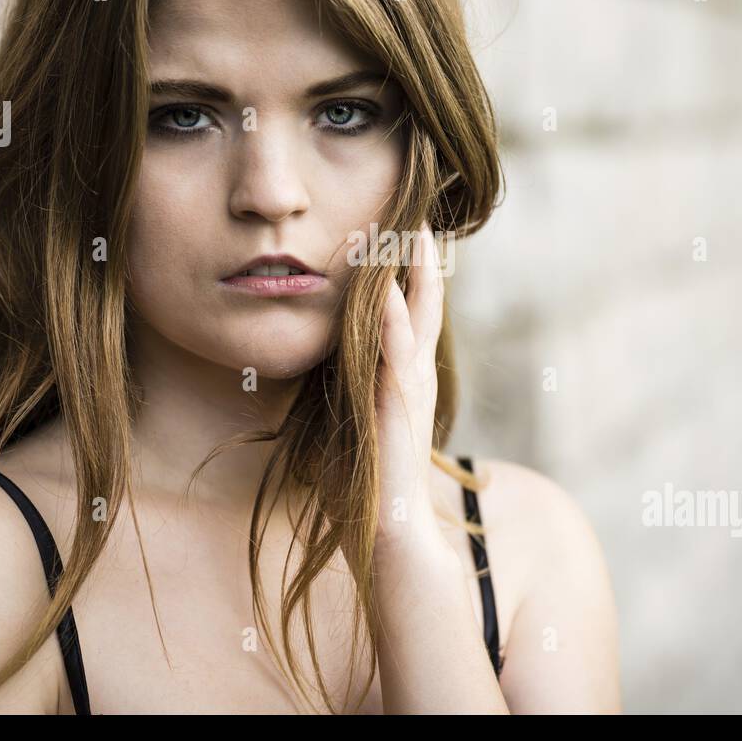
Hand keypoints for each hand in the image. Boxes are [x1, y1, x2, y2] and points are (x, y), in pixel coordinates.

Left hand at [374, 221, 446, 555]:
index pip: (413, 308)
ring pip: (416, 314)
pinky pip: (395, 352)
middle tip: (414, 211)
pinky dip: (391, 317)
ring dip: (410, 271)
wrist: (389, 529)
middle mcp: (417, 371)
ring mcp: (412, 385)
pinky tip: (385, 287)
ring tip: (405, 228)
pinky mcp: (398, 405)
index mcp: (406, 373)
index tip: (399, 227)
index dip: (410, 268)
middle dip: (419, 255)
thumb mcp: (349, 415)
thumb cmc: (364, 480)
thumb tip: (316, 358)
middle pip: (425, 299)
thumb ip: (342, 383)